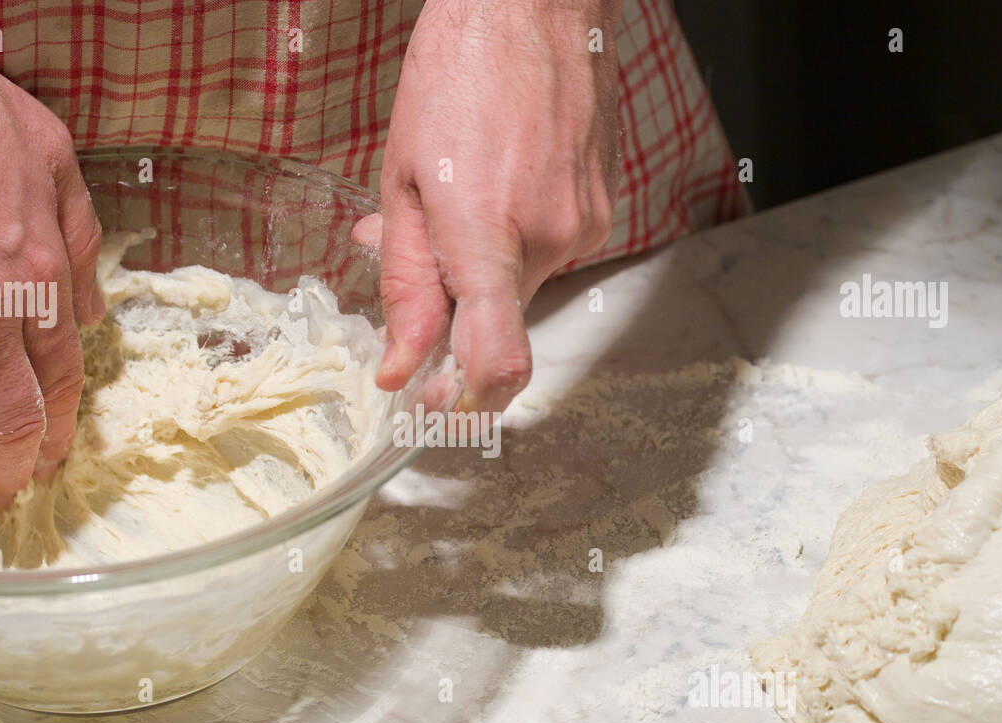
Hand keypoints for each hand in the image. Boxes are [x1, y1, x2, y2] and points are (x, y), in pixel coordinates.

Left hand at [366, 0, 620, 412]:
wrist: (535, 3)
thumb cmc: (458, 70)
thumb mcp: (402, 178)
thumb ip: (404, 280)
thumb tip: (401, 362)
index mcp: (488, 234)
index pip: (498, 358)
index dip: (466, 400)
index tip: (436, 404)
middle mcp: (550, 241)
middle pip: (495, 320)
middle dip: (450, 307)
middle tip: (413, 258)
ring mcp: (584, 226)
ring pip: (520, 284)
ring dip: (478, 265)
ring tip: (449, 200)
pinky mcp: (600, 209)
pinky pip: (546, 250)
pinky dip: (510, 239)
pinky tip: (489, 186)